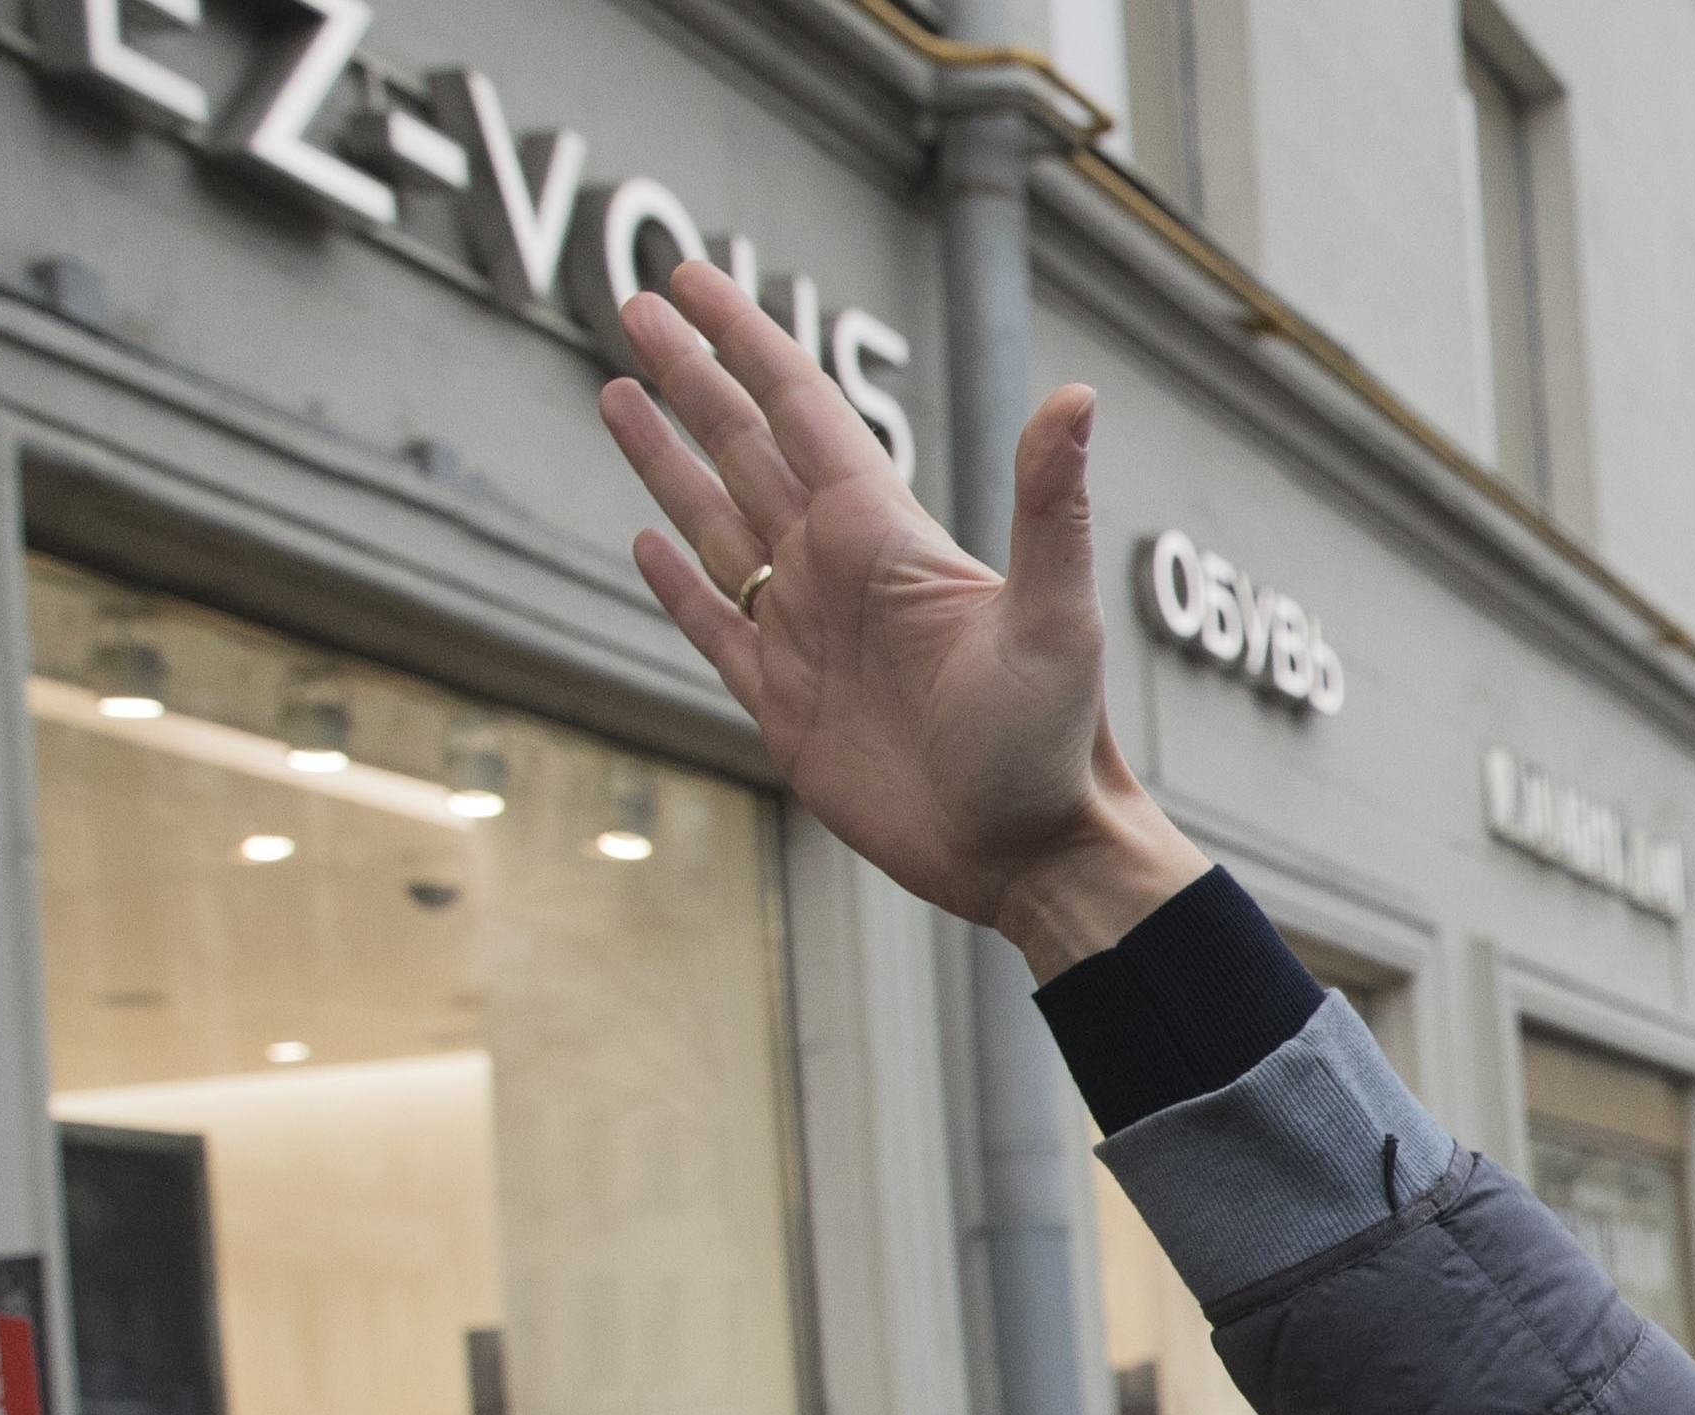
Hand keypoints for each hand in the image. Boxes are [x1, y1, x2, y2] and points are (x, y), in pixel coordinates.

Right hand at [595, 263, 1205, 975]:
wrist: (1034, 855)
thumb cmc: (1056, 742)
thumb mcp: (1055, 618)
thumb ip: (1050, 505)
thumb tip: (1077, 396)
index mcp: (887, 537)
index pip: (802, 410)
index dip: (745, 341)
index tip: (690, 279)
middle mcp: (842, 574)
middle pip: (747, 450)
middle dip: (692, 379)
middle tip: (636, 306)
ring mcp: (811, 638)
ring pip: (719, 525)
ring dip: (670, 460)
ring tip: (617, 392)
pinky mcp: (787, 708)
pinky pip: (717, 629)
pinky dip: (677, 583)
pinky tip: (646, 540)